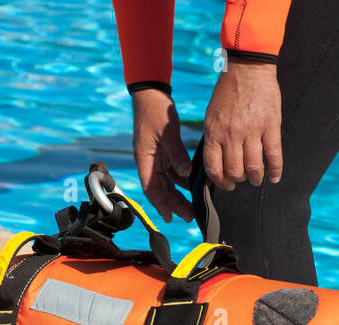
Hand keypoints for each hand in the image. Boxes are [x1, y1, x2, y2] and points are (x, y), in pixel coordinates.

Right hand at [130, 88, 193, 223]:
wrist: (152, 93)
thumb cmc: (155, 110)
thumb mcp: (167, 132)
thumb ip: (177, 154)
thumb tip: (185, 174)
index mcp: (144, 159)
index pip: (151, 188)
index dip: (161, 205)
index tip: (170, 217)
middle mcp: (148, 162)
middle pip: (161, 190)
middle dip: (174, 204)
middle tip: (189, 216)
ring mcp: (156, 159)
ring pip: (168, 184)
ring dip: (179, 196)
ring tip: (193, 207)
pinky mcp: (163, 154)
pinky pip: (173, 172)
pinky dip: (182, 181)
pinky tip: (194, 188)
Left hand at [203, 60, 282, 189]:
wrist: (247, 66)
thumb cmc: (228, 91)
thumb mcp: (212, 115)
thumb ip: (214, 136)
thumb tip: (218, 160)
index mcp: (214, 132)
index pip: (214, 167)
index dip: (220, 181)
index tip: (226, 184)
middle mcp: (231, 134)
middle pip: (234, 171)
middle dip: (238, 180)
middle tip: (241, 181)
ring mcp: (252, 130)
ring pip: (253, 167)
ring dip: (255, 178)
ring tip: (257, 180)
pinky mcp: (271, 125)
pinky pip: (274, 155)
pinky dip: (275, 170)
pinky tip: (275, 178)